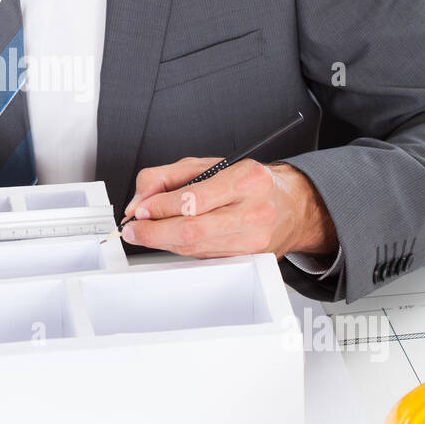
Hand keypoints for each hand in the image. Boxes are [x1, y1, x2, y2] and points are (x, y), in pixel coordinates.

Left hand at [121, 157, 336, 259]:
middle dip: (154, 232)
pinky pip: (204, 256)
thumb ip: (167, 177)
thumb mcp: (208, 165)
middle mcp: (253, 211)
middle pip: (193, 230)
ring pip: (195, 248)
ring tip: (146, 232)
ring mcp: (253, 240)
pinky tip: (171, 239)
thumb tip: (139, 201)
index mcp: (247, 180)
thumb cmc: (249, 182)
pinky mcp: (248, 258)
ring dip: (163, 242)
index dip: (160, 207)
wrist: (291, 206)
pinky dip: (181, 248)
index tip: (140, 209)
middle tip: (133, 230)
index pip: (194, 199)